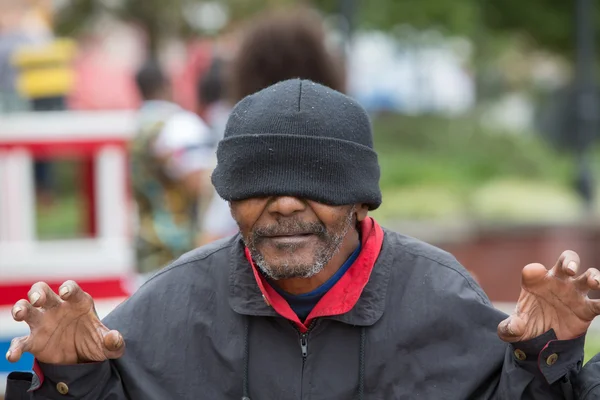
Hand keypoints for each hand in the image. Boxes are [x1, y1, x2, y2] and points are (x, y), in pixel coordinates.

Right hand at [5, 280, 124, 364]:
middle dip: (38, 292)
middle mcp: (57, 308)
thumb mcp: (108, 345)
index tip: (65, 292)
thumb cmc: (95, 342)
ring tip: (20, 314)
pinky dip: (15, 347)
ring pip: (26, 308)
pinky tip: (14, 356)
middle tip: (38, 300)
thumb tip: (114, 338)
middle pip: (42, 290)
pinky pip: (21, 341)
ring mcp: (43, 323)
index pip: (71, 289)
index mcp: (78, 303)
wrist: (83, 360)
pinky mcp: (34, 341)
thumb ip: (114, 342)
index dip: (68, 288)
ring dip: (20, 308)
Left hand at [498, 250, 599, 341]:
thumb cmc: (525, 327)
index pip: (533, 270)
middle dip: (570, 261)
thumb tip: (514, 327)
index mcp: (535, 282)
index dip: (533, 271)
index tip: (532, 274)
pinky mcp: (586, 309)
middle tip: (570, 270)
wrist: (541, 341)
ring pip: (589, 276)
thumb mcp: (512, 330)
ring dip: (595, 276)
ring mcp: (573, 294)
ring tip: (595, 283)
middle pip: (567, 260)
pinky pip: (599, 304)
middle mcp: (557, 282)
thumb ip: (509, 327)